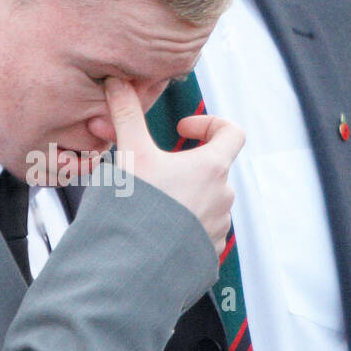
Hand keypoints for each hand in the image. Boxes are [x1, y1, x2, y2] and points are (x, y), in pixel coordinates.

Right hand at [104, 78, 243, 255]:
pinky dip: (183, 226)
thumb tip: (118, 83)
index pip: (232, 132)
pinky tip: (155, 231)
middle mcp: (223, 196)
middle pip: (213, 168)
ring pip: (206, 201)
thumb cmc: (137, 209)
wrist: (135, 268)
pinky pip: (201, 231)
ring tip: (151, 204)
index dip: (209, 124)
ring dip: (184, 197)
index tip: (182, 130)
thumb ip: (127, 115)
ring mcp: (218, 227)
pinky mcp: (210, 253)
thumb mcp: (130, 155)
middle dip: (185, 165)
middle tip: (154, 171)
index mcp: (211, 167)